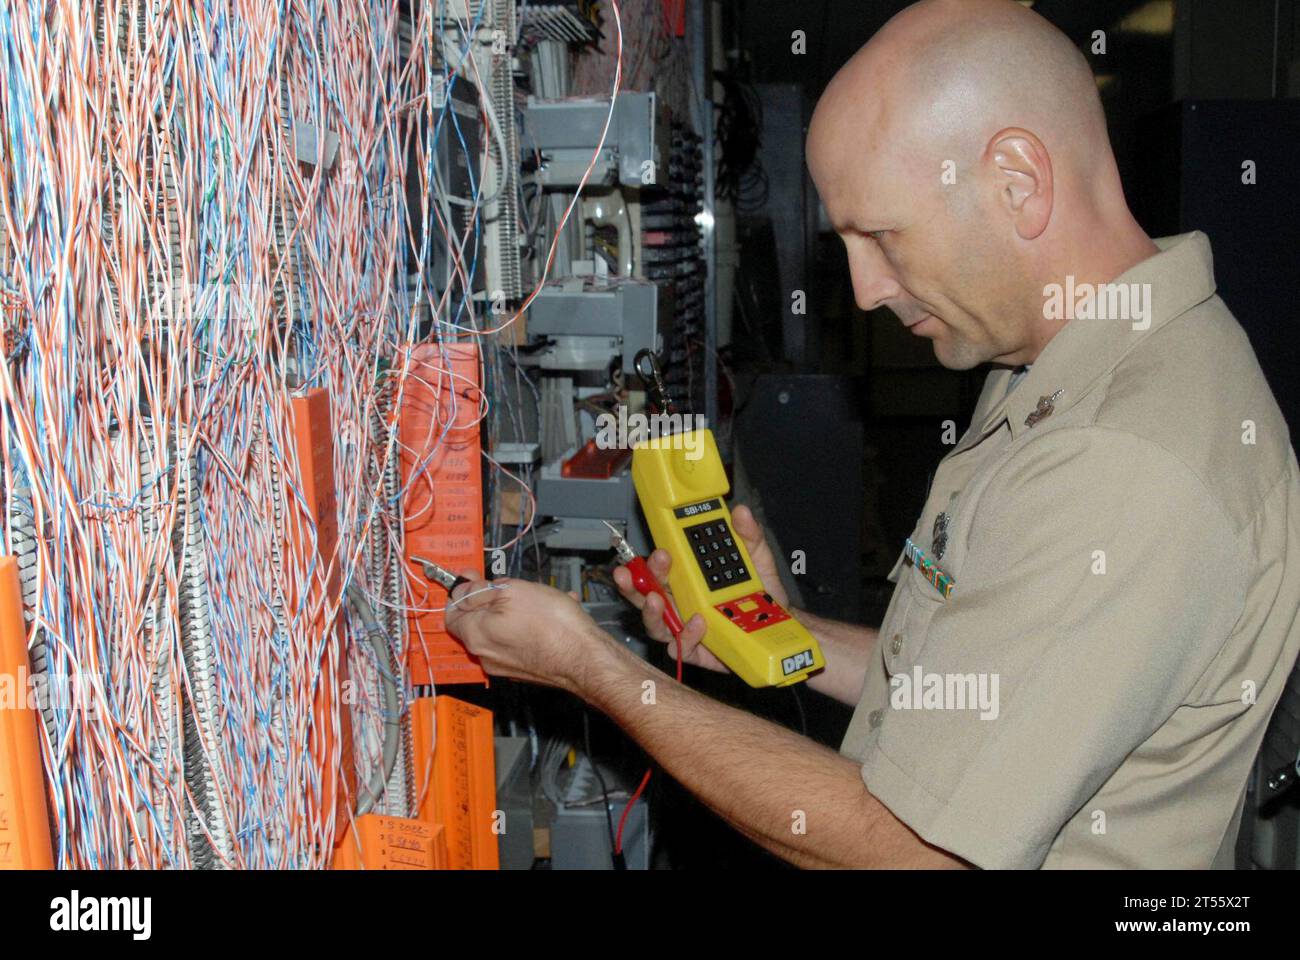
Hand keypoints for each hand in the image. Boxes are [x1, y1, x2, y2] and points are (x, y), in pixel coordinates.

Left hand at [443, 571, 612, 694]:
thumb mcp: (511, 590)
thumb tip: (462, 589)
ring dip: (517, 612)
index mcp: (475, 635)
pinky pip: (522, 642)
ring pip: (503, 630)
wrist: (586, 659)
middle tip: (512, 585)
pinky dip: (532, 627)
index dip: (461, 592)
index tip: (475, 577)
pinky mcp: (526, 670)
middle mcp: (486, 655)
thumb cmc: (553, 625)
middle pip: (478, 622)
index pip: (450, 614)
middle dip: (493, 600)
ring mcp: (506, 666)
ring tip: (541, 599)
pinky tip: (553, 616)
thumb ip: (480, 591)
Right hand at [612, 504, 787, 673]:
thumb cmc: (761, 594)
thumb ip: (748, 536)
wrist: (779, 626)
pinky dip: (686, 635)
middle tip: (637, 571)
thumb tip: (741, 513)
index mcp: (689, 578)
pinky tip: (697, 622)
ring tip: (656, 600)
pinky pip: (682, 646)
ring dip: (650, 611)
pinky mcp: (698, 650)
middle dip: (635, 583)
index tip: (658, 550)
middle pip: (647, 593)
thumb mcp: (757, 559)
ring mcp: (686, 627)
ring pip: (655, 622)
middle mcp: (682, 601)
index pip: (660, 568)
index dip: (651, 560)